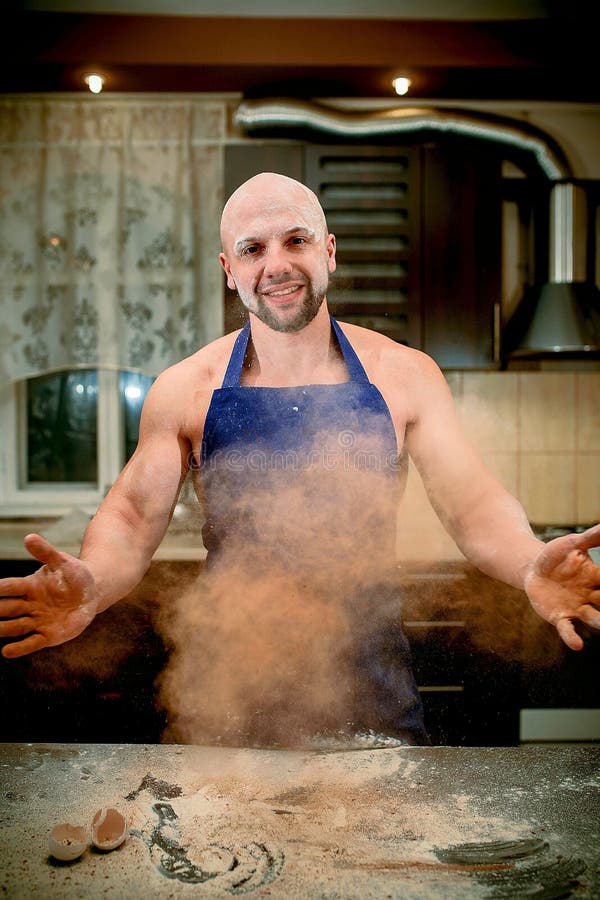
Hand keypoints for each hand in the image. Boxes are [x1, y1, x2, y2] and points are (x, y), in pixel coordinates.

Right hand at [0, 534, 97, 658]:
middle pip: (6, 608)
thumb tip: (29, 537)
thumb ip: (45, 552)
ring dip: (2, 629)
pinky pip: (31, 642)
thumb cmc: (73, 575)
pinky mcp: (48, 635)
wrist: (91, 593)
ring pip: (14, 626)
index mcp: (29, 586)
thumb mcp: (61, 561)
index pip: (8, 587)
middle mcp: (29, 604)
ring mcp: (37, 620)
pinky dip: (19, 648)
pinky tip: (6, 652)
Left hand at [524, 523, 599, 649]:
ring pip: (594, 619)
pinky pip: (568, 629)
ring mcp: (577, 608)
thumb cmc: (557, 555)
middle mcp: (591, 596)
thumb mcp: (573, 544)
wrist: (533, 569)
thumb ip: (593, 537)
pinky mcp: (560, 617)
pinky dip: (572, 637)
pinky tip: (577, 645)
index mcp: (597, 578)